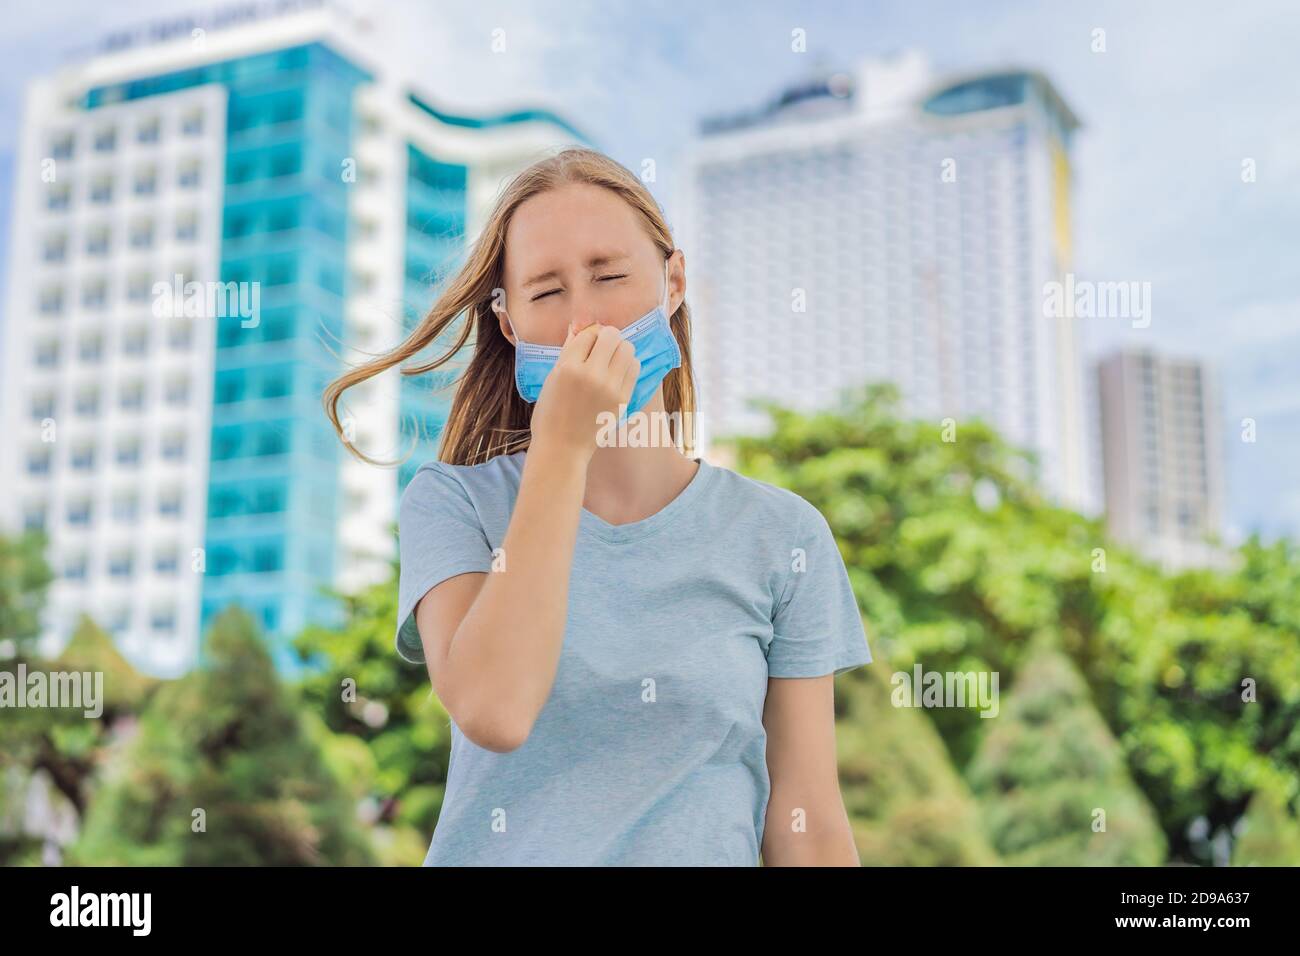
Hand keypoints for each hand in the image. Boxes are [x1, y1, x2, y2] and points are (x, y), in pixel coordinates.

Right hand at [528, 320, 639, 462]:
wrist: (562, 448)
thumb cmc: (551, 412)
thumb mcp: (552, 377)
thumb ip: (568, 350)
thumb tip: (581, 326)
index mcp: (568, 368)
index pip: (588, 334)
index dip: (588, 335)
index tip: (586, 344)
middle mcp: (591, 375)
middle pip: (612, 336)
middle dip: (607, 338)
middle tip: (601, 348)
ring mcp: (610, 388)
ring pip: (627, 349)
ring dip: (620, 349)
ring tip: (610, 360)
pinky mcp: (622, 399)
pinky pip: (634, 368)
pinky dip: (627, 365)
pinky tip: (616, 373)